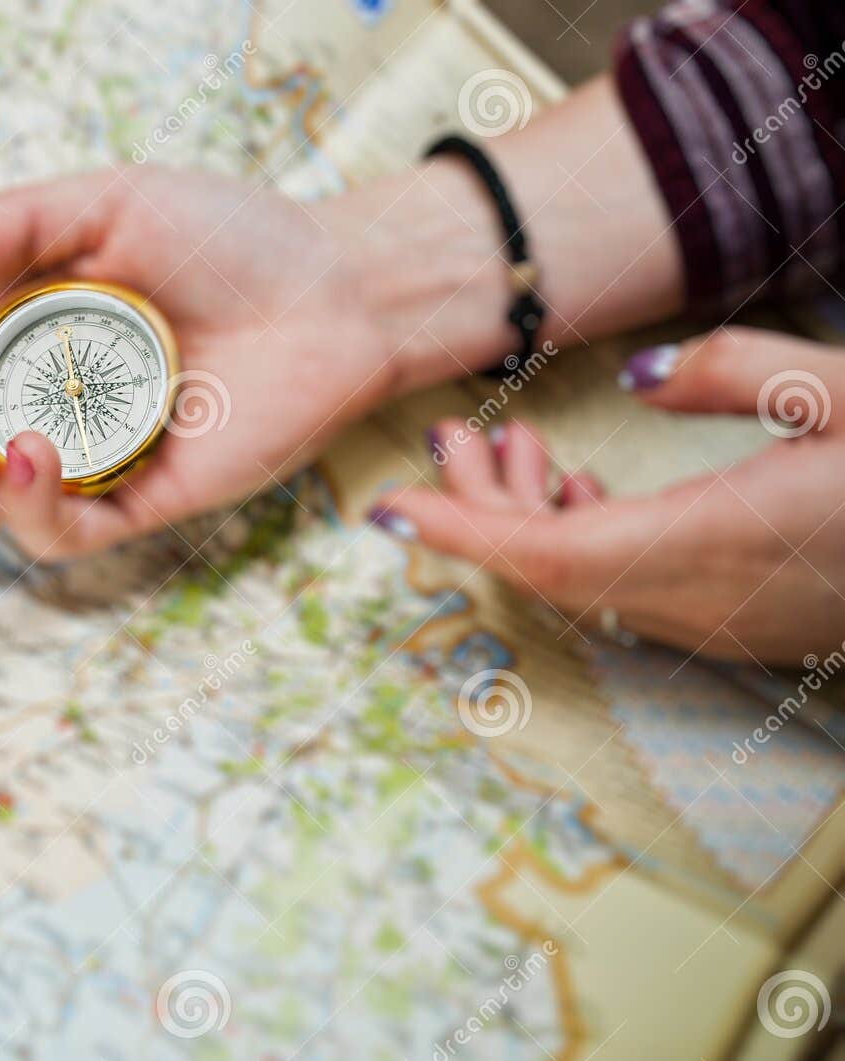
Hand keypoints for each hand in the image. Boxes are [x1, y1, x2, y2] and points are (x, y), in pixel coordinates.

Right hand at [0, 166, 406, 559]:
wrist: (333, 292)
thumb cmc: (225, 238)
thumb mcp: (106, 204)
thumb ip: (8, 226)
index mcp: (6, 324)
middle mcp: (27, 397)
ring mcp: (76, 457)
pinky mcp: (132, 501)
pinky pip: (55, 527)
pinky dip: (27, 499)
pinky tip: (25, 450)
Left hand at [370, 328, 844, 663]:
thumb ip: (738, 372)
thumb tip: (643, 377)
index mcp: (712, 541)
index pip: (542, 553)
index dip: (457, 529)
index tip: (385, 506)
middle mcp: (698, 600)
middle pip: (546, 566)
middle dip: (481, 505)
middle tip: (449, 437)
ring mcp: (717, 624)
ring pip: (580, 579)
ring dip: (530, 517)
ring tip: (510, 445)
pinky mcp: (739, 626)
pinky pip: (623, 590)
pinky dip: (579, 539)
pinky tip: (577, 488)